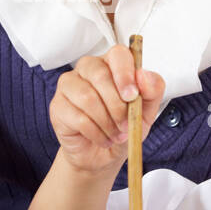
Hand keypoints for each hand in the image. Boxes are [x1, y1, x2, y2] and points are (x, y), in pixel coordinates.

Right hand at [50, 43, 164, 173]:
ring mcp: (69, 85)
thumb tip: (143, 75)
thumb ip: (153, 90)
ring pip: (87, 96)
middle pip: (100, 75)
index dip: (125, 74)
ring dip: (107, 122)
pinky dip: (96, 133)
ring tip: (115, 134)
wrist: (104, 155)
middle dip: (117, 106)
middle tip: (126, 125)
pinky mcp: (58, 105)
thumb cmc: (123, 127)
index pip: (118, 54)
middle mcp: (89, 68)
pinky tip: (102, 138)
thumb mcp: (147, 111)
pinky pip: (78, 117)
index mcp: (113, 64)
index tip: (132, 96)